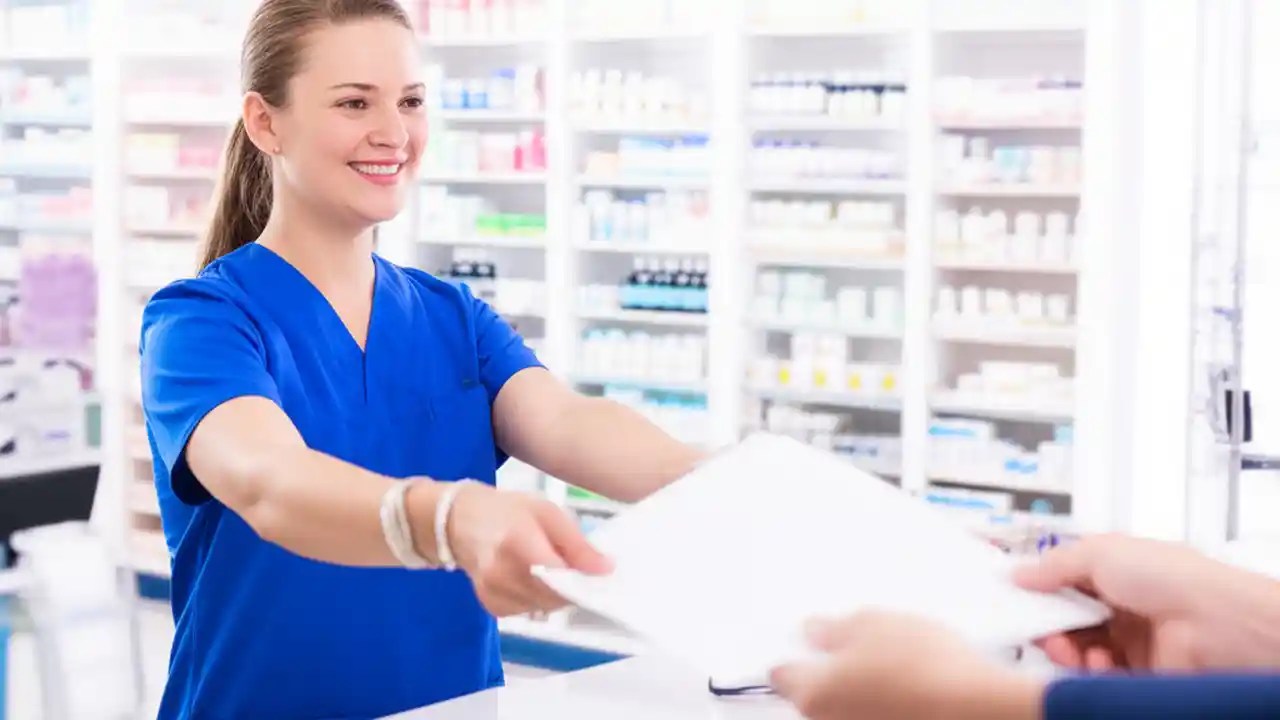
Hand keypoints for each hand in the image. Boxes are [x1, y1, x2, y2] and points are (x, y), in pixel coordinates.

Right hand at [445, 483, 612, 616]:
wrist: (460, 522)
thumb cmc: (508, 511)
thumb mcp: (547, 512)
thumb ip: (577, 544)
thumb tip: (606, 569)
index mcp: (516, 542)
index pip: (558, 576)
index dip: (582, 579)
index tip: (599, 574)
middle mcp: (500, 573)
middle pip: (554, 595)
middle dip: (572, 586)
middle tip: (577, 567)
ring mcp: (493, 593)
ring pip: (544, 607)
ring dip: (556, 594)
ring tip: (551, 568)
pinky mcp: (491, 606)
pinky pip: (528, 610)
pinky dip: (538, 599)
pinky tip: (532, 579)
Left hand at [770, 612, 1043, 719]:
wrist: (979, 706)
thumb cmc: (924, 666)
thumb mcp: (873, 623)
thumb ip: (833, 628)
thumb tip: (814, 631)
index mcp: (814, 693)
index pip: (781, 673)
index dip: (792, 650)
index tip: (802, 637)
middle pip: (813, 692)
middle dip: (827, 667)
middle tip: (850, 639)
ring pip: (847, 704)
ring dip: (858, 684)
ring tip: (888, 655)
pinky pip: (875, 712)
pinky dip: (882, 697)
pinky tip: (906, 678)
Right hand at [1015, 533, 1279, 671]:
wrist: (1215, 624)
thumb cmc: (1171, 576)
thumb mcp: (1099, 552)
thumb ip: (1053, 564)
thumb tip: (1019, 574)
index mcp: (1116, 570)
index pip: (1065, 580)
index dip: (1041, 588)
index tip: (1017, 595)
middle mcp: (1122, 604)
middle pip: (1068, 617)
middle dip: (1046, 622)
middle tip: (1035, 624)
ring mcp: (1130, 639)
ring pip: (1078, 648)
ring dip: (1064, 648)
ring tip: (1063, 646)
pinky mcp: (1136, 671)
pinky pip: (1097, 674)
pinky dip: (1089, 669)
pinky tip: (1095, 660)